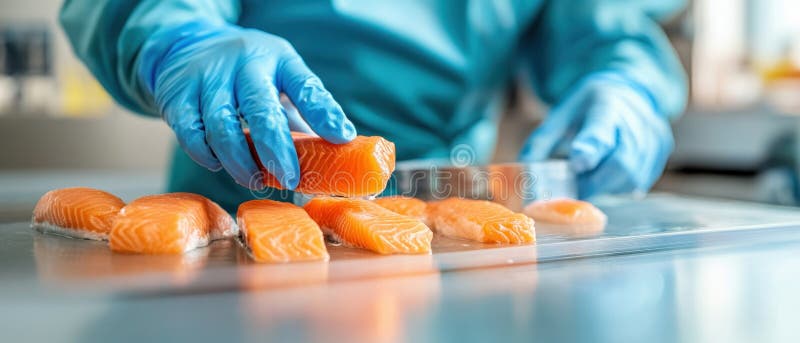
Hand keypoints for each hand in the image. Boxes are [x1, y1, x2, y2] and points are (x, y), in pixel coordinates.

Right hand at [138, 22, 355, 188]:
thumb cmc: (247, 75)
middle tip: (290, 179)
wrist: (186, 45)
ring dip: (240, 163)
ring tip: (255, 180)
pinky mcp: (176, 95)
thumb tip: (336, 157)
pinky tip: (219, 164)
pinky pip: (191, 135)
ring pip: (222, 128)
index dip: (324, 114)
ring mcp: (207, 77)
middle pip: (261, 109)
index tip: (342, 138)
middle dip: (277, 149)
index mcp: (279, 59)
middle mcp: (243, 63)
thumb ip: (304, 113)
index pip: (305, 86)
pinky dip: (207, 156)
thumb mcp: (280, 78)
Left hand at [519, 74, 673, 198]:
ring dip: (605, 186)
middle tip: (573, 188)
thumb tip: (522, 169)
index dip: (590, 148)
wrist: (629, 91)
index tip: (577, 163)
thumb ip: (542, 140)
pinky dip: (618, 186)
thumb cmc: (589, 106)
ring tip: (590, 177)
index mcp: (606, 104)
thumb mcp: (562, 113)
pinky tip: (608, 175)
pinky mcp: (661, 151)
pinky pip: (639, 182)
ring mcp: (653, 137)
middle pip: (620, 162)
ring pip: (631, 177)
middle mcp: (635, 120)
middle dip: (593, 182)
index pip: (601, 129)